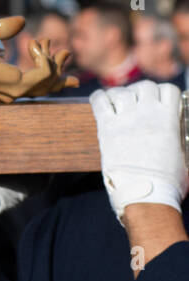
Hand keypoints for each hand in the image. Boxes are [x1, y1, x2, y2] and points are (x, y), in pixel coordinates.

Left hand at [0, 22, 77, 101]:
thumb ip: (2, 30)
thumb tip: (23, 20)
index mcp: (3, 82)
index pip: (37, 88)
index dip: (56, 79)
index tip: (65, 62)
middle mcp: (9, 90)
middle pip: (46, 87)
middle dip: (58, 68)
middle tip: (63, 51)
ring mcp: (11, 89)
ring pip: (47, 80)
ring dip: (51, 59)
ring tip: (42, 42)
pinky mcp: (12, 83)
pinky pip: (42, 74)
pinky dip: (43, 58)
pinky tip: (33, 44)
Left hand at [90, 81, 185, 219]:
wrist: (146, 194)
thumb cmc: (169, 182)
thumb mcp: (184, 154)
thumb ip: (179, 138)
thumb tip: (177, 137)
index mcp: (169, 119)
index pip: (168, 89)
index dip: (164, 94)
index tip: (160, 101)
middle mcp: (147, 113)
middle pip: (145, 86)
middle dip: (143, 92)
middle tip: (139, 104)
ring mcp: (125, 119)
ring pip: (122, 91)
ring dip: (122, 95)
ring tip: (121, 104)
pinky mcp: (106, 128)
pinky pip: (99, 101)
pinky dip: (100, 98)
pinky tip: (102, 101)